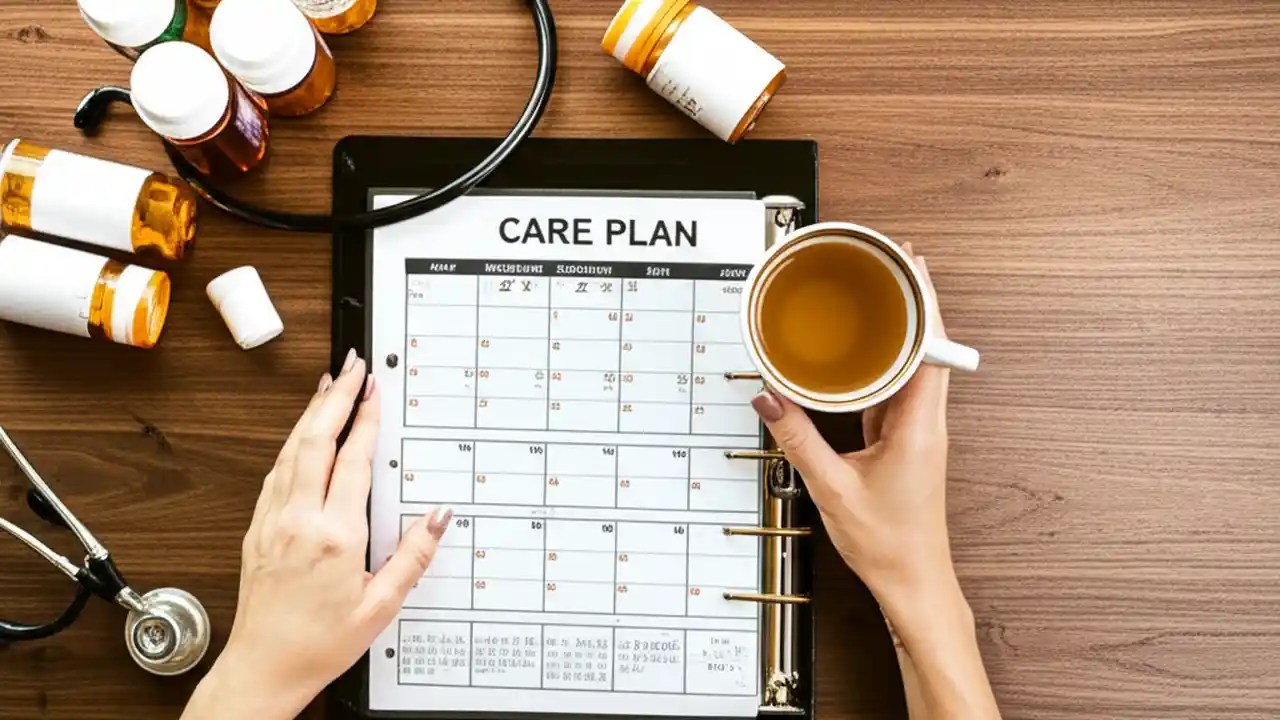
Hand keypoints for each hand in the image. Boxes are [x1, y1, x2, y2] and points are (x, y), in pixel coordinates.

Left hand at [182, 351, 451, 719]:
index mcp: (335, 535)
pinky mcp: (256, 529)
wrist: (263, 669)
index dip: (365, 417)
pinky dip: (291, 444)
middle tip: (350, 365)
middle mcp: (298, 520)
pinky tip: (300, 437)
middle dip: (335, 396)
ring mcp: (272, 521)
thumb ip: (412, 556)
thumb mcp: (381, 606)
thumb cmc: (319, 644)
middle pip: (315, 440)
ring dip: (310, 414)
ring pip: (290, 450)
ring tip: (328, 386)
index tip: (374, 388)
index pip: (352, 459)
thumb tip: (438, 517)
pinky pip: (275, 472)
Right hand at [750, 246, 956, 611]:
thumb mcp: (830, 487)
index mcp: (920, 426)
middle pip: (928, 345)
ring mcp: (919, 430)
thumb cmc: (888, 543)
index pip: (932, 346)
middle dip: (912, 300)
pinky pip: (899, 388)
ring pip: (915, 365)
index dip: (925, 299)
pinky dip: (885, 362)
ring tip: (878, 296)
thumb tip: (768, 397)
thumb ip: (796, 437)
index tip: (910, 265)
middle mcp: (927, 422)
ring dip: (901, 330)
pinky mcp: (908, 440)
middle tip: (890, 264)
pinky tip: (866, 353)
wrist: (913, 581)